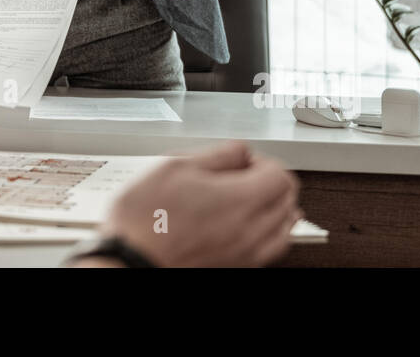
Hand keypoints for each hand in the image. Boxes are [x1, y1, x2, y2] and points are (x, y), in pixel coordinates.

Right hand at [99, 141, 300, 266]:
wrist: (131, 261)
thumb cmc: (145, 219)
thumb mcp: (175, 166)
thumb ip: (217, 155)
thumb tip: (240, 152)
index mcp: (239, 200)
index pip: (281, 176)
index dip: (264, 162)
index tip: (245, 162)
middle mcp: (250, 231)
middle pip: (288, 201)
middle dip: (271, 182)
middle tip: (245, 177)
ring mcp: (246, 254)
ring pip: (285, 228)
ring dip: (275, 208)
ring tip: (251, 199)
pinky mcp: (238, 267)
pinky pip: (271, 250)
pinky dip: (269, 233)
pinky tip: (249, 225)